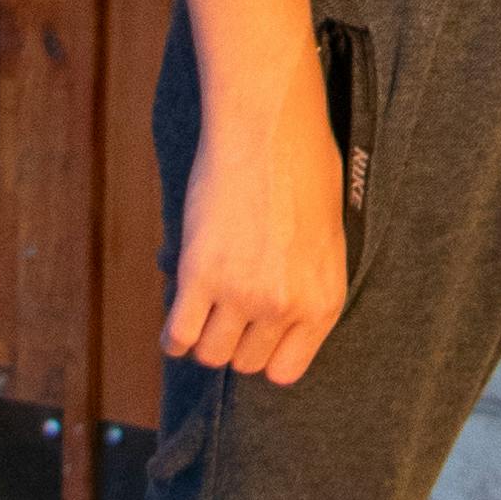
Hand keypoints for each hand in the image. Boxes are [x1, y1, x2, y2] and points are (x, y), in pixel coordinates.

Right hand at [162, 39, 350, 383]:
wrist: (268, 128)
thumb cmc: (303, 169)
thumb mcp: (327, 239)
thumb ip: (306, 286)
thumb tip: (276, 320)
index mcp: (324, 301)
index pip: (286, 371)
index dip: (265, 353)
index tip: (254, 335)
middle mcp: (285, 307)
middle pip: (245, 364)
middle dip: (234, 341)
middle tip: (226, 310)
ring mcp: (242, 294)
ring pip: (210, 354)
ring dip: (204, 336)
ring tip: (204, 309)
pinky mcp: (200, 275)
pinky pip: (178, 335)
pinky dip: (173, 335)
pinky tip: (178, 314)